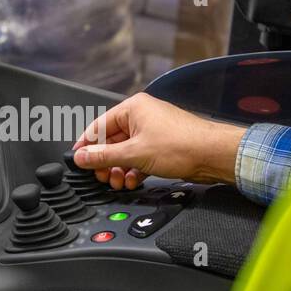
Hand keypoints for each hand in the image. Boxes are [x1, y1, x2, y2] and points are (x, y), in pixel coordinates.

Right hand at [71, 93, 245, 189]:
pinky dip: (133, 170)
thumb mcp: (135, 153)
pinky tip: (133, 181)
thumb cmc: (182, 145)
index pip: (99, 126)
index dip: (86, 145)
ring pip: (125, 152)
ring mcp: (152, 132)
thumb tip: (82, 157)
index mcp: (133, 108)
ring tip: (119, 182)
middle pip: (111, 141)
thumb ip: (104, 156)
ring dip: (119, 169)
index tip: (77, 160)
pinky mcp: (161, 146)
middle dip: (106, 162)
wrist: (212, 155)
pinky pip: (138, 158)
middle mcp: (142, 117)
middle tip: (102, 177)